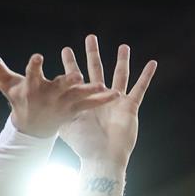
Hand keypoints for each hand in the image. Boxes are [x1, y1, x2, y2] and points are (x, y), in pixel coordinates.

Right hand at [0, 41, 117, 137]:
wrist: (32, 127)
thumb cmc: (18, 99)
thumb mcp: (5, 83)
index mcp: (32, 87)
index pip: (32, 74)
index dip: (34, 66)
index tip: (38, 56)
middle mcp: (48, 95)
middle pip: (58, 86)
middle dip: (67, 81)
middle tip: (76, 75)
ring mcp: (62, 103)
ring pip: (77, 95)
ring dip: (89, 91)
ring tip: (101, 85)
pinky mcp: (74, 109)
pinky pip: (90, 104)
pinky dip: (102, 100)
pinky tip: (116, 94)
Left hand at [56, 36, 156, 167]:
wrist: (102, 158)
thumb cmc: (84, 146)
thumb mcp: (67, 126)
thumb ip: (58, 111)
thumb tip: (42, 101)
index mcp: (85, 102)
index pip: (77, 79)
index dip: (71, 65)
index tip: (65, 50)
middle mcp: (100, 99)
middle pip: (97, 71)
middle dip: (93, 55)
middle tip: (90, 37)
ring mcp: (116, 102)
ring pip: (120, 76)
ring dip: (122, 61)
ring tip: (123, 46)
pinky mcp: (129, 107)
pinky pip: (140, 88)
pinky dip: (147, 76)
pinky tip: (152, 63)